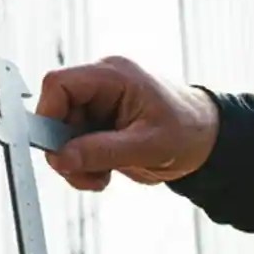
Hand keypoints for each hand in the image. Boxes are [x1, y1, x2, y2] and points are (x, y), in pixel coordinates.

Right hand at [36, 56, 219, 190]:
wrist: (205, 142)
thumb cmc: (187, 132)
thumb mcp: (148, 146)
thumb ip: (102, 151)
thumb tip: (60, 158)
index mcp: (113, 75)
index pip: (59, 84)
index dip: (48, 115)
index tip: (57, 149)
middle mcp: (100, 85)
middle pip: (56, 112)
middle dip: (66, 149)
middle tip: (87, 174)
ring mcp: (98, 105)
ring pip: (61, 134)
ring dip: (75, 162)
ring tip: (101, 177)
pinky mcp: (98, 125)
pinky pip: (73, 145)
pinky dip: (82, 165)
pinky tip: (103, 174)